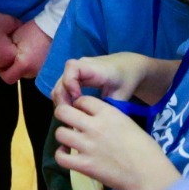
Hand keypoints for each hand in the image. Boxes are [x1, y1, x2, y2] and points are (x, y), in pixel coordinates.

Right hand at [0, 12, 21, 75]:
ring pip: (5, 65)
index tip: (23, 39)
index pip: (25, 56)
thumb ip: (20, 27)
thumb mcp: (9, 22)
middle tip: (14, 42)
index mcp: (10, 56)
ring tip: (4, 44)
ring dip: (6, 57)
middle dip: (16, 54)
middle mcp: (1, 66)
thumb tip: (24, 30)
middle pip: (15, 63)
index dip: (25, 47)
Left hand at [0, 20, 50, 84]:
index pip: (7, 78)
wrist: (52, 27)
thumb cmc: (32, 31)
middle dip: (13, 68)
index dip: (2, 71)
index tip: (2, 62)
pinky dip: (31, 65)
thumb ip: (6, 51)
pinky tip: (32, 55)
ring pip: (26, 74)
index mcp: (24, 65)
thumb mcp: (14, 39)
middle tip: (14, 55)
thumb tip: (0, 59)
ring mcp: (41, 71)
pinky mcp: (47, 68)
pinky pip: (34, 70)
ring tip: (25, 53)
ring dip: (23, 67)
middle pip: (17, 76)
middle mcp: (33, 72)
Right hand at [52, 52, 170, 107]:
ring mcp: (76, 70)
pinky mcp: (74, 76)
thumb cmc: (126, 80)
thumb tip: (93, 124)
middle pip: (61, 80)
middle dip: (62, 99)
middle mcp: (81, 66)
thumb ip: (108, 107)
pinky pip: (63, 87)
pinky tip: (73, 111)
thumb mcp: (121, 95)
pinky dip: (64, 99)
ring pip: (59, 85)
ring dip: (61, 101)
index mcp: (95, 68)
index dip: (70, 84)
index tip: (77, 99)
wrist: (129, 66)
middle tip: (71, 117)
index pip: (72, 68)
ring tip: (71, 116)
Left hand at [53, 96, 181, 189]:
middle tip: (69, 123)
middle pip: (63, 111)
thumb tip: (97, 120)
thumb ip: (110, 118)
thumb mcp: (128, 123)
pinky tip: (68, 155)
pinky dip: (61, 155)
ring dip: (63, 136)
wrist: (149, 173)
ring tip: (70, 141)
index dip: (79, 105)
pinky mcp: (84, 165)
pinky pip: (60, 157)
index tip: (81, 113)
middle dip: (64, 115)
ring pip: (59, 133)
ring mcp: (87, 146)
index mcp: (108, 113)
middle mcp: (95, 126)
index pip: (82, 100)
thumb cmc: (145, 149)